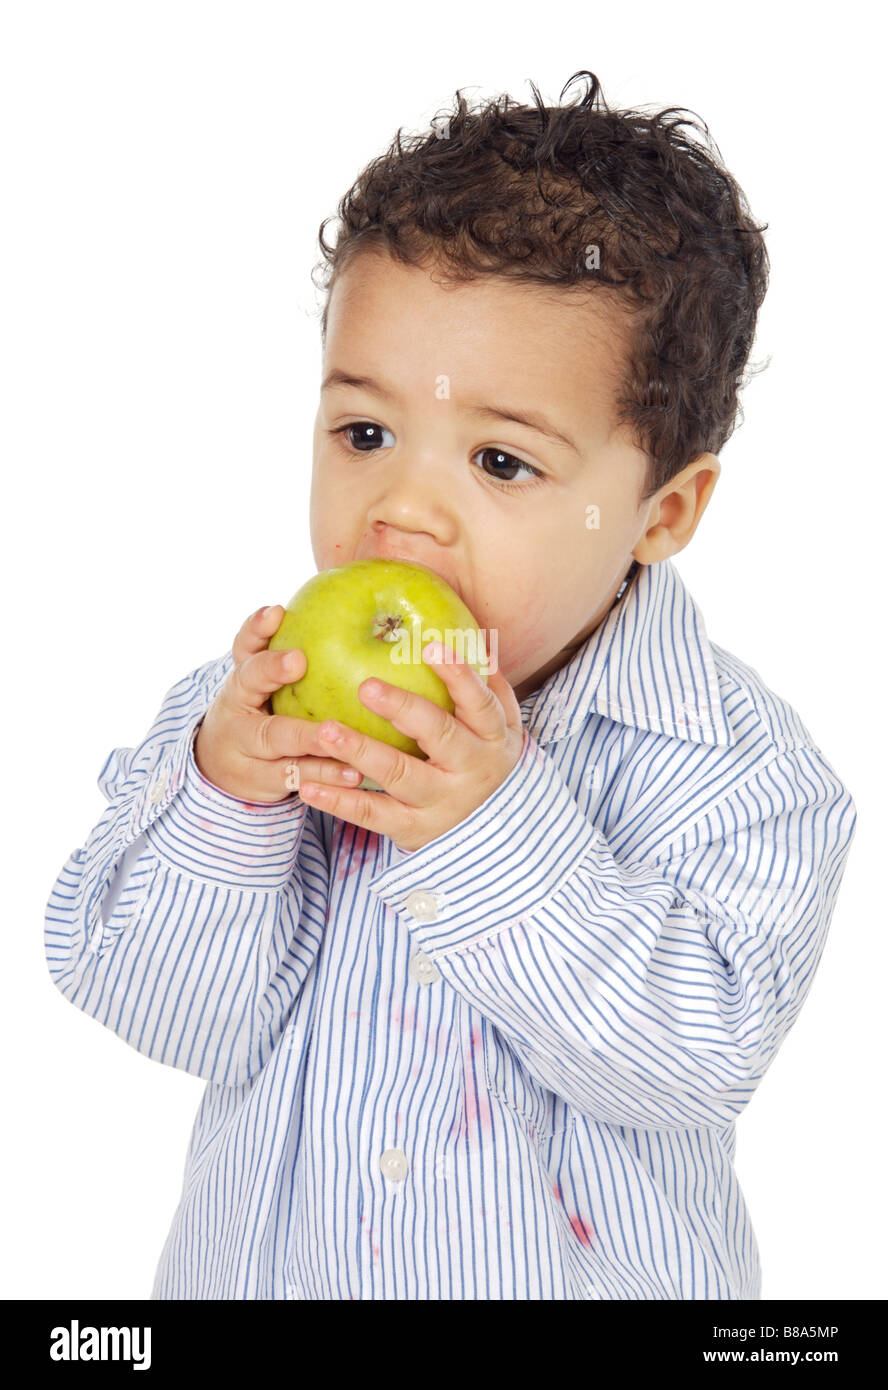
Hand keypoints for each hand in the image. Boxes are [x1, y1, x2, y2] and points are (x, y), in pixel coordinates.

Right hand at [193, 605, 367, 803]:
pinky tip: (353, 774)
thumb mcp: (263, 683)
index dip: (256, 628)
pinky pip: (297, 777)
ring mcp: (246, 747)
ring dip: (310, 736)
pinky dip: (324, 776)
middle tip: (297, 659)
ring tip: (339, 733)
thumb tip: (353, 602)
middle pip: (249, 685)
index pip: (244, 646)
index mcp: (241, 680)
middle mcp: (238, 708)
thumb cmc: (261, 711)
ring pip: (278, 739)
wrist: (221, 769)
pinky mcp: (263, 780)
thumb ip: (294, 652)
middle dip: (272, 670)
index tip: (276, 611)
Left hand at [295, 641, 525, 851]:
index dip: (459, 675)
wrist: (502, 837)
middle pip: (438, 736)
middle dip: (403, 710)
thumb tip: (471, 632)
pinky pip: (372, 815)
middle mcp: (469, 770)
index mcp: (492, 738)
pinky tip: (308, 787)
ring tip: (327, 730)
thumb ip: (487, 686)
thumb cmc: (490, 762)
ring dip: (360, 751)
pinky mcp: (413, 829)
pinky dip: (339, 803)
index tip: (431, 645)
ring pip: (399, 775)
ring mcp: (440, 802)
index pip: (479, 702)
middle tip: (366, 686)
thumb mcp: (502, 728)